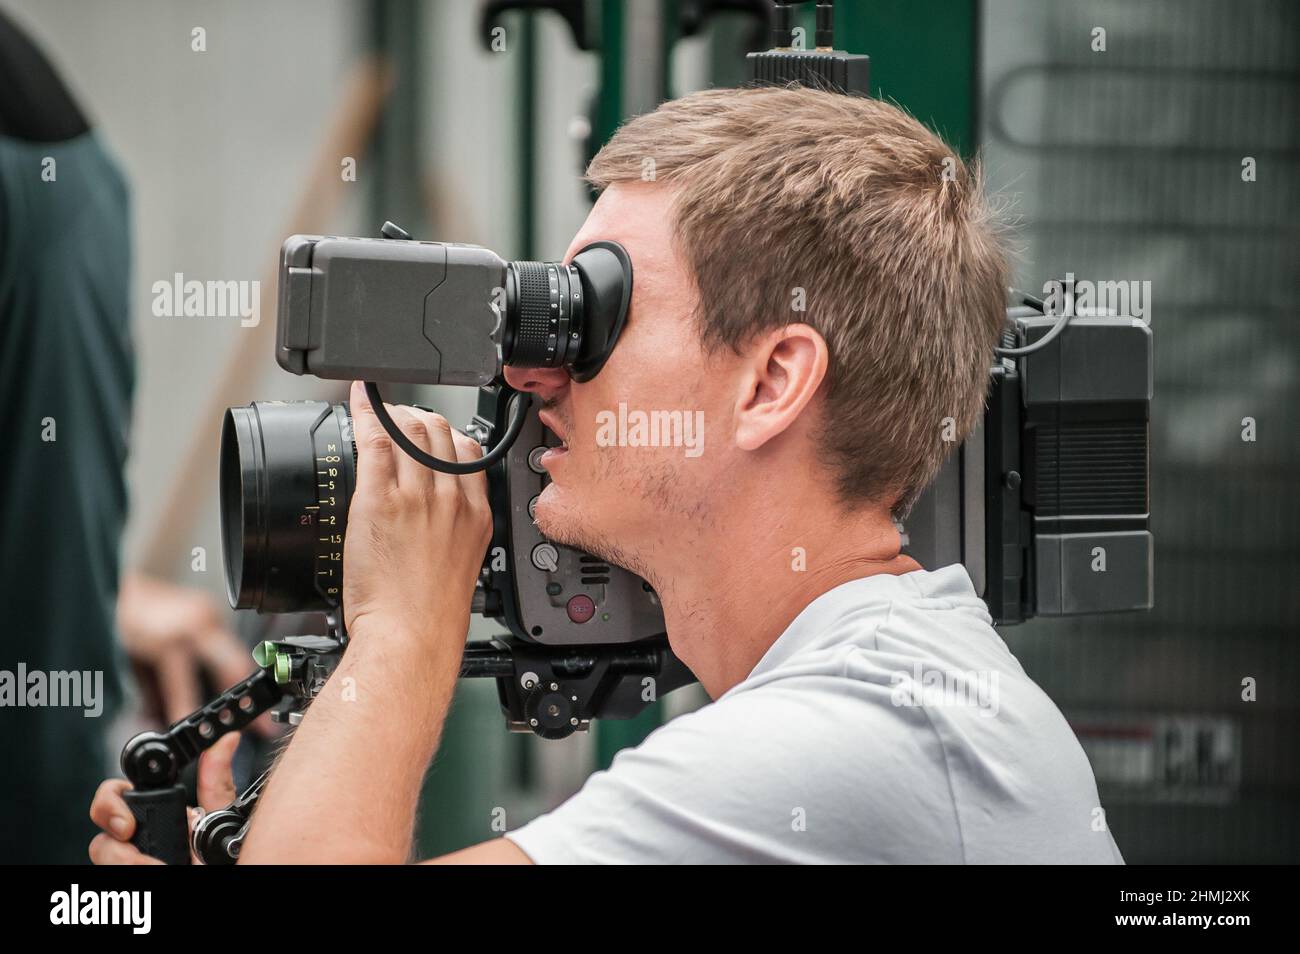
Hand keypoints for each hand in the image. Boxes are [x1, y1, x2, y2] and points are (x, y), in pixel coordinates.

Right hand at [88, 733, 239, 863]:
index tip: (128, 817)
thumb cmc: (219, 859)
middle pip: (100, 820)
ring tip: (153, 865)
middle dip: (107, 821)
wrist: (223, 883)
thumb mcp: (219, 821)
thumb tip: (226, 740)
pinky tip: (153, 871)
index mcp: (160, 814)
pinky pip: (106, 876)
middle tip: (128, 833)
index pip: (120, 793)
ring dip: (121, 858)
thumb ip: (217, 783)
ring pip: (99, 849)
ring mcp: (128, 859)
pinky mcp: (124, 877)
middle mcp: (139, 836)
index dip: (114, 797)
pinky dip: (128, 872)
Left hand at [116, 571, 270, 734]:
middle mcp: (196, 625)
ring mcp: (210, 616)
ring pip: (236, 655)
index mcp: (171, 639)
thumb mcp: (128, 658)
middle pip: (232, 664)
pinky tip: (240, 681)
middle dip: (247, 696)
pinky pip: (229, 643)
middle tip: (262, 724)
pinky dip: (235, 665)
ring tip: (256, 711)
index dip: (189, 712)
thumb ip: (148, 689)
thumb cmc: (126, 616)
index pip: (184, 686)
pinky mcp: (214, 612)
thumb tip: (158, 717)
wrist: (128, 575)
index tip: (196, 736)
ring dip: (246, 683)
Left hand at [342, 381, 492, 649]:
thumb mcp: (461, 563)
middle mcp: (452, 497)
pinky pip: (376, 439)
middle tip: (396, 421)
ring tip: (377, 413)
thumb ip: (454, 527)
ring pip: (410, 429)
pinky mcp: (381, 498)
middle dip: (416, 418)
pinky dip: (365, 412)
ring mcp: (417, 495)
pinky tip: (358, 400)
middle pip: (439, 431)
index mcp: (476, 513)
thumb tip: (435, 512)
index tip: (429, 432)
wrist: (412, 635)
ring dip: (392, 413)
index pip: (468, 449)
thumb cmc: (430, 613)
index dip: (445, 433)